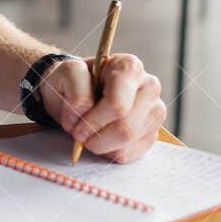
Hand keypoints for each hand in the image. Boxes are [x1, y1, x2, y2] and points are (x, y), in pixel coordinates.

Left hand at [38, 53, 165, 162]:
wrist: (75, 92)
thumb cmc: (74, 82)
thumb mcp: (66, 73)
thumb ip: (77, 88)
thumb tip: (87, 112)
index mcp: (130, 68)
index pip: (117, 105)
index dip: (93, 121)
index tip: (75, 125)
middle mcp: (149, 87)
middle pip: (126, 128)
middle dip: (96, 136)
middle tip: (79, 134)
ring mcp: (154, 112)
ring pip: (128, 143)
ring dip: (101, 145)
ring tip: (89, 133)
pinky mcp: (151, 134)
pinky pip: (129, 154)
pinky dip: (108, 151)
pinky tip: (101, 138)